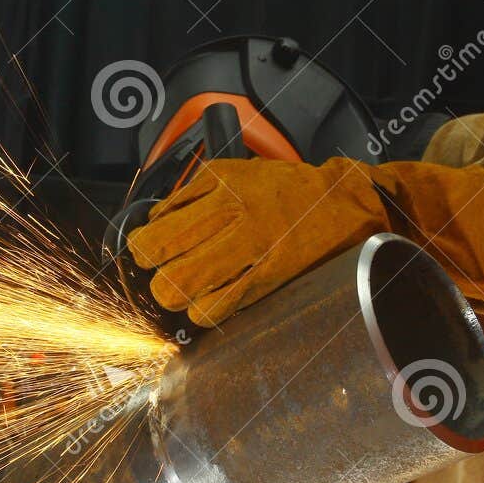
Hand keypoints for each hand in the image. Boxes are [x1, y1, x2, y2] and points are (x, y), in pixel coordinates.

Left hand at [126, 157, 389, 325]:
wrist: (341, 205)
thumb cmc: (283, 188)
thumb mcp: (231, 172)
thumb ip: (189, 195)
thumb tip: (153, 222)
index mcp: (219, 193)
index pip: (155, 235)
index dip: (142, 248)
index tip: (147, 248)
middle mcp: (233, 225)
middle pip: (164, 271)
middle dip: (156, 276)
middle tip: (165, 270)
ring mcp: (249, 258)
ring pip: (185, 295)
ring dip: (178, 296)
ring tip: (186, 287)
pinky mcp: (265, 283)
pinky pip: (217, 310)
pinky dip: (203, 311)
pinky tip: (208, 300)